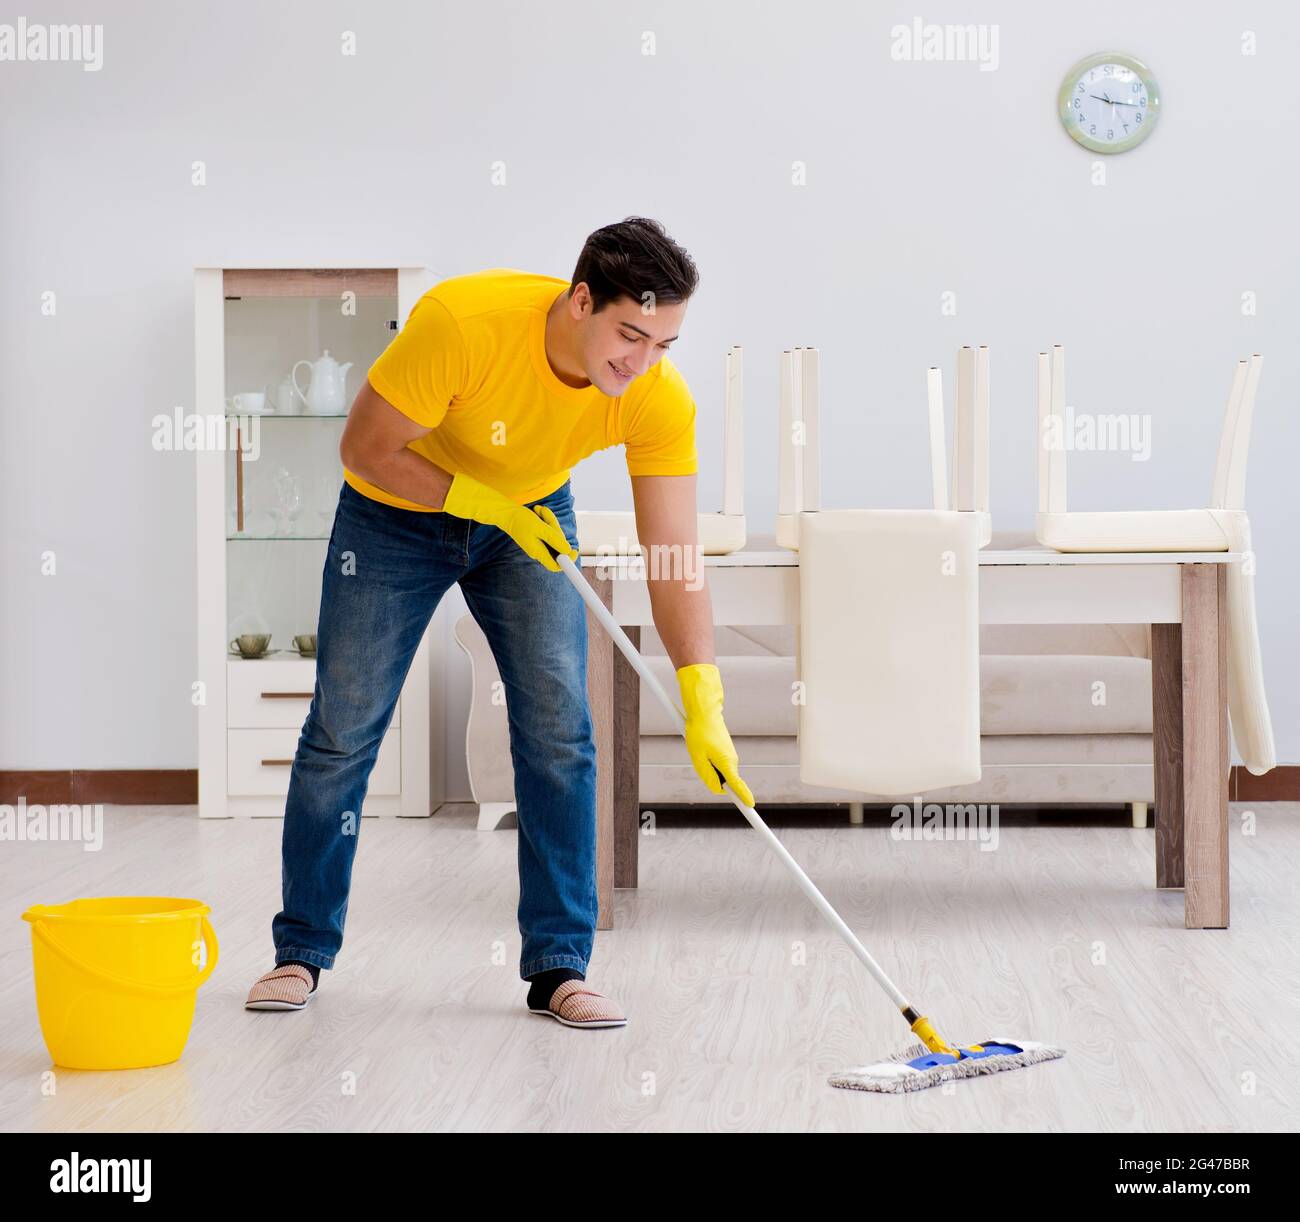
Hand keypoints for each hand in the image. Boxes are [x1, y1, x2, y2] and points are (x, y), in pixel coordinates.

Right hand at [441, 472, 576, 571]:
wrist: (506, 512)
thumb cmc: (521, 520)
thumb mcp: (541, 529)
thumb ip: (555, 540)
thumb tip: (568, 551)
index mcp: (538, 552)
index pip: (556, 566)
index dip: (567, 561)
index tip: (574, 551)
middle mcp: (539, 550)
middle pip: (557, 547)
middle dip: (557, 532)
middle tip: (548, 520)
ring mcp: (538, 543)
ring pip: (553, 535)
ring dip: (550, 522)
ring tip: (540, 511)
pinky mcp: (537, 536)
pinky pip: (548, 530)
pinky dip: (547, 520)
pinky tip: (539, 511)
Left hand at [676, 663, 754, 806]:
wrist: (705, 712)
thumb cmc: (699, 733)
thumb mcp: (698, 757)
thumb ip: (707, 775)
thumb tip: (718, 790)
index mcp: (727, 763)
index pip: (737, 785)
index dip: (743, 797)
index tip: (751, 807)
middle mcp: (733, 761)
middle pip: (723, 782)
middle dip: (711, 779)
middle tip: (700, 758)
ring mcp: (730, 756)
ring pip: (719, 773)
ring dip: (708, 767)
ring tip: (700, 749)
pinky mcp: (726, 752)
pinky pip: (718, 765)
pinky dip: (709, 761)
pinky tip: (703, 747)